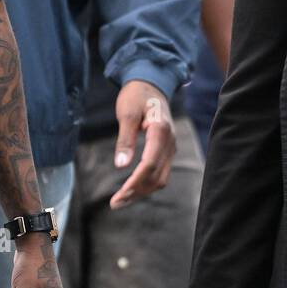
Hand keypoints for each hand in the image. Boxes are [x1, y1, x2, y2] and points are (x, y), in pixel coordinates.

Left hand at [110, 81, 175, 208]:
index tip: (119, 197)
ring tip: (120, 200)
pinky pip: (160, 172)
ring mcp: (170, 147)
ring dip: (142, 191)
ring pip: (161, 178)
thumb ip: (124, 140)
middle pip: (157, 177)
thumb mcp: (126, 114)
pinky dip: (146, 183)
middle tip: (115, 204)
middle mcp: (170, 142)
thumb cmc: (135, 96)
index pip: (149, 165)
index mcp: (160, 131)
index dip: (134, 183)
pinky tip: (131, 189)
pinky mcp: (167, 150)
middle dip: (137, 192)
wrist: (150, 83)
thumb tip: (121, 166)